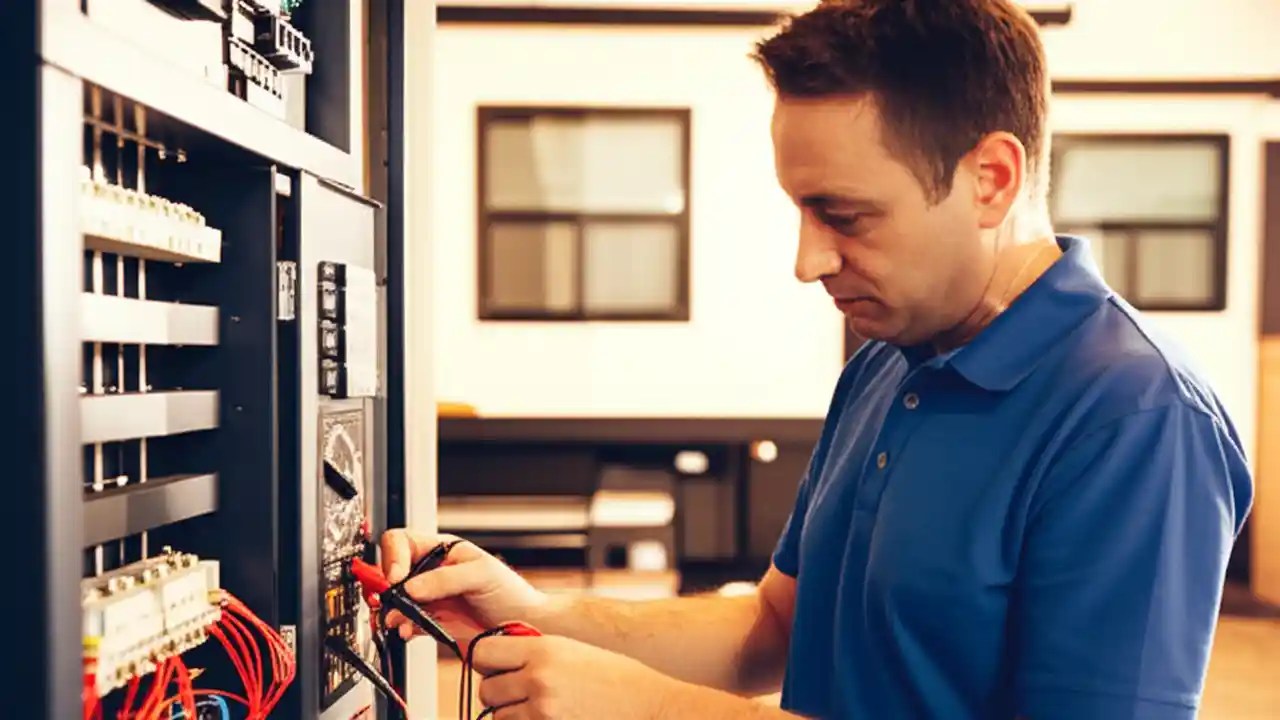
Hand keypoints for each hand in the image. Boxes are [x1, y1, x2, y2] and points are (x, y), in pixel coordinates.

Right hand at [379, 529, 549, 644]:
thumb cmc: (509, 591)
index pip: (402, 542)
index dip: (393, 557)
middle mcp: (429, 572)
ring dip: (391, 611)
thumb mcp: (482, 574)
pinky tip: (407, 631)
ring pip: (395, 600)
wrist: (522, 625)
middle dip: (384, 587)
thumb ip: (446, 578)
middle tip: (387, 601)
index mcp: (441, 550)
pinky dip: (401, 628)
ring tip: (398, 621)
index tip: (396, 578)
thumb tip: (413, 586)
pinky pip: (405, 623)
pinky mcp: (429, 621)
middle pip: (391, 572)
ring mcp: (428, 598)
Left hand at [471, 634, 677, 719]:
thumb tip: (492, 653)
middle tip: (523, 692)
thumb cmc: (614, 677)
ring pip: (499, 718)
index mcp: (543, 650)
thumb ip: (533, 650)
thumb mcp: (572, 650)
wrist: (649, 707)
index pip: (483, 654)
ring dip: (513, 716)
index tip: (498, 666)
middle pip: (487, 691)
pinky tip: (551, 719)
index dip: (487, 661)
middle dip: (500, 693)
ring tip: (544, 708)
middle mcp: (539, 680)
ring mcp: (543, 713)